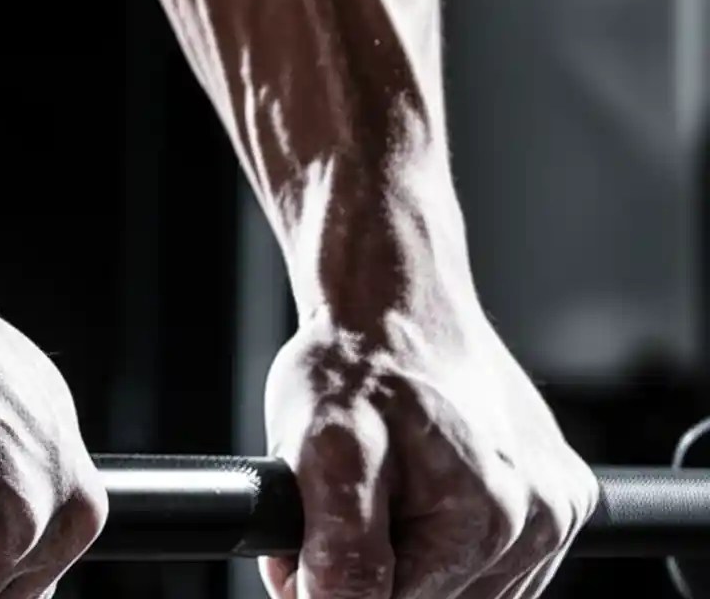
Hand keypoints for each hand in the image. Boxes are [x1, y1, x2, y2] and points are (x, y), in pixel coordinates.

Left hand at [260, 307, 598, 598]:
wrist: (396, 300)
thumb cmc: (357, 359)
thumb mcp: (323, 446)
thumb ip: (337, 546)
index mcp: (490, 516)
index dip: (337, 587)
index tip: (312, 542)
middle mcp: (541, 520)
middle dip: (376, 573)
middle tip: (344, 504)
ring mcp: (555, 514)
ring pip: (462, 592)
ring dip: (410, 561)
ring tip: (381, 489)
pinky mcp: (558, 502)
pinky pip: (490, 566)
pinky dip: (443, 545)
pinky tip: (418, 490)